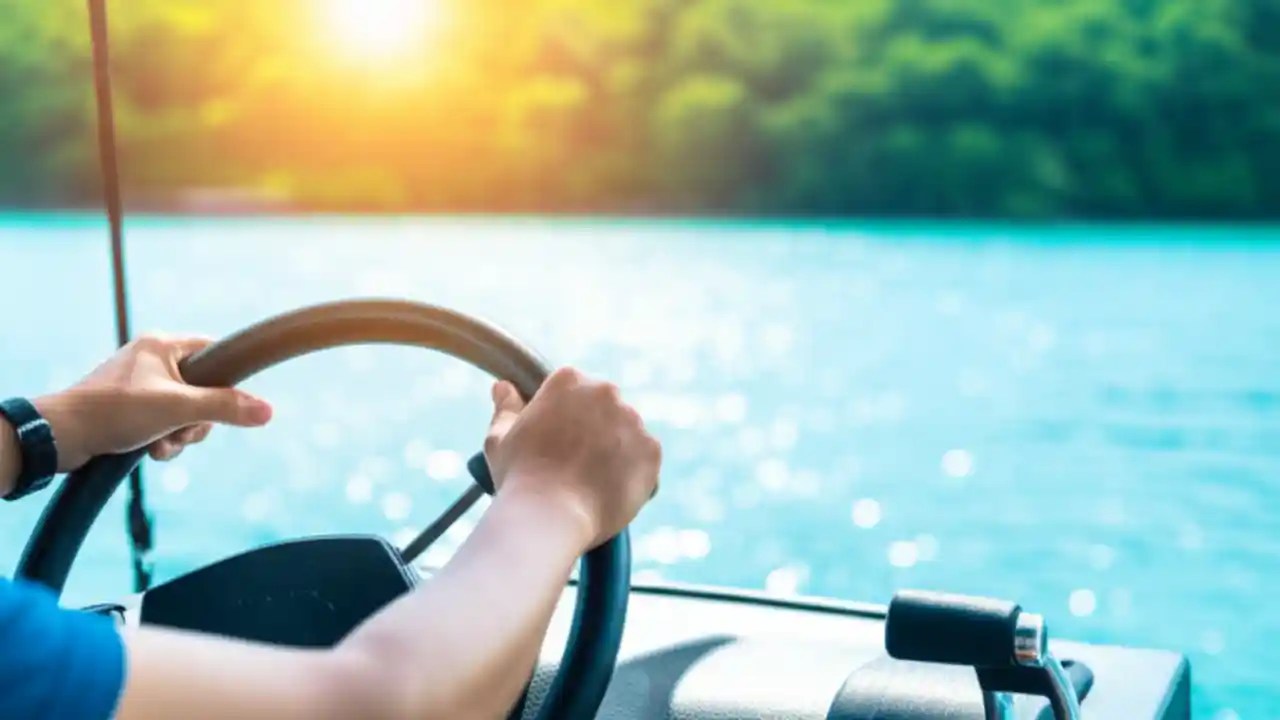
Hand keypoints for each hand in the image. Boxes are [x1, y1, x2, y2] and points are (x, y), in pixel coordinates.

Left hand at [34, 334, 272, 471]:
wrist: (62, 436)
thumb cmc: (115, 411)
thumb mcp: (179, 410)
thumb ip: (225, 408)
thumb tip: (268, 411)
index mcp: (162, 345)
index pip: (215, 350)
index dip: (227, 377)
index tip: (229, 400)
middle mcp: (152, 360)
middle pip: (204, 389)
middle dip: (198, 420)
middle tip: (183, 429)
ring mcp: (141, 385)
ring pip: (185, 411)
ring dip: (180, 435)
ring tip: (160, 444)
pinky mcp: (130, 408)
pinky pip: (164, 423)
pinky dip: (163, 439)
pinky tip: (151, 450)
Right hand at [483, 367, 660, 549]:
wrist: (549, 516)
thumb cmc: (519, 476)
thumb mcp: (500, 438)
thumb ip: (506, 408)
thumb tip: (504, 386)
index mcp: (569, 380)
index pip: (572, 389)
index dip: (564, 416)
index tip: (556, 440)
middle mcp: (605, 392)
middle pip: (604, 406)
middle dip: (593, 428)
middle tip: (575, 462)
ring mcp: (633, 421)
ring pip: (627, 432)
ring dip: (616, 448)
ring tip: (593, 481)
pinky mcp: (652, 451)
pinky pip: (645, 458)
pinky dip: (634, 473)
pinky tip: (612, 491)